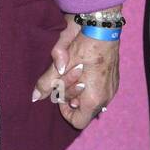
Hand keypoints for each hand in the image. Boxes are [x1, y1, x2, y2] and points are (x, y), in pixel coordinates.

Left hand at [31, 15, 119, 129]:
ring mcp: (112, 89)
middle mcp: (106, 97)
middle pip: (83, 109)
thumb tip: (35, 97)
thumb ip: (47, 82)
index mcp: (93, 98)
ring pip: (91, 99)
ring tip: (75, 70)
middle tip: (65, 75)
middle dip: (70, 94)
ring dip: (79, 89)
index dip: (64, 111)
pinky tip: (84, 67)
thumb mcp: (61, 64)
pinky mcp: (115, 79)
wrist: (103, 27)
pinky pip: (100, 91)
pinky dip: (89, 84)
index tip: (59, 93)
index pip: (78, 122)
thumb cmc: (83, 45)